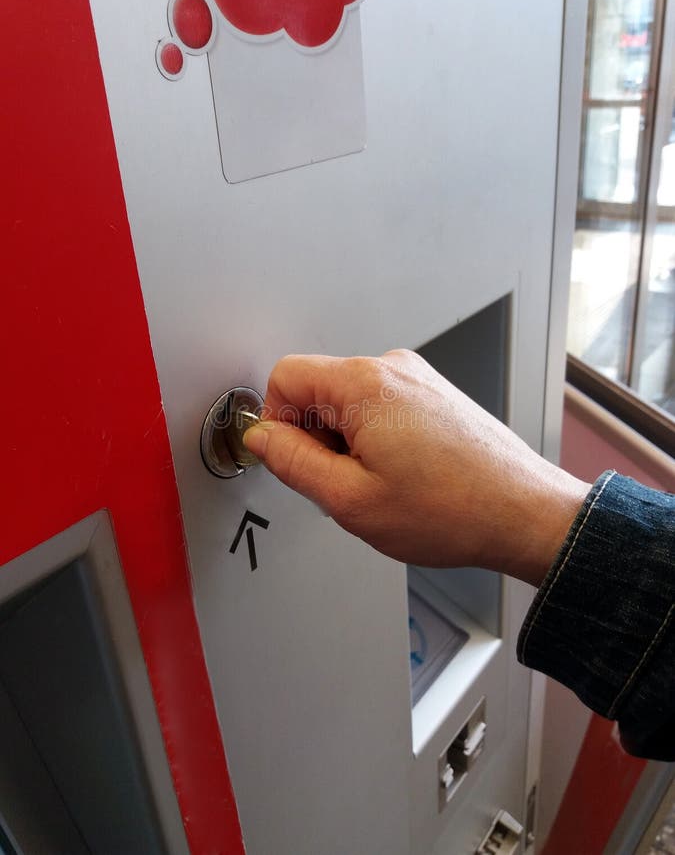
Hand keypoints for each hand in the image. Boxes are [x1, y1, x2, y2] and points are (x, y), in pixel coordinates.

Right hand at [243, 350, 589, 584]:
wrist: (523, 513)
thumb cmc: (453, 509)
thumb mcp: (350, 499)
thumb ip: (292, 462)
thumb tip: (261, 438)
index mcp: (364, 383)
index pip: (284, 376)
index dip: (276, 423)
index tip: (292, 460)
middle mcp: (392, 368)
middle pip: (317, 390)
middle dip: (317, 438)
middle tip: (347, 483)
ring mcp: (417, 379)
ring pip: (348, 404)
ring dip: (348, 444)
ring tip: (383, 483)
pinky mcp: (433, 394)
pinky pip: (380, 409)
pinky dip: (377, 441)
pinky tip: (403, 475)